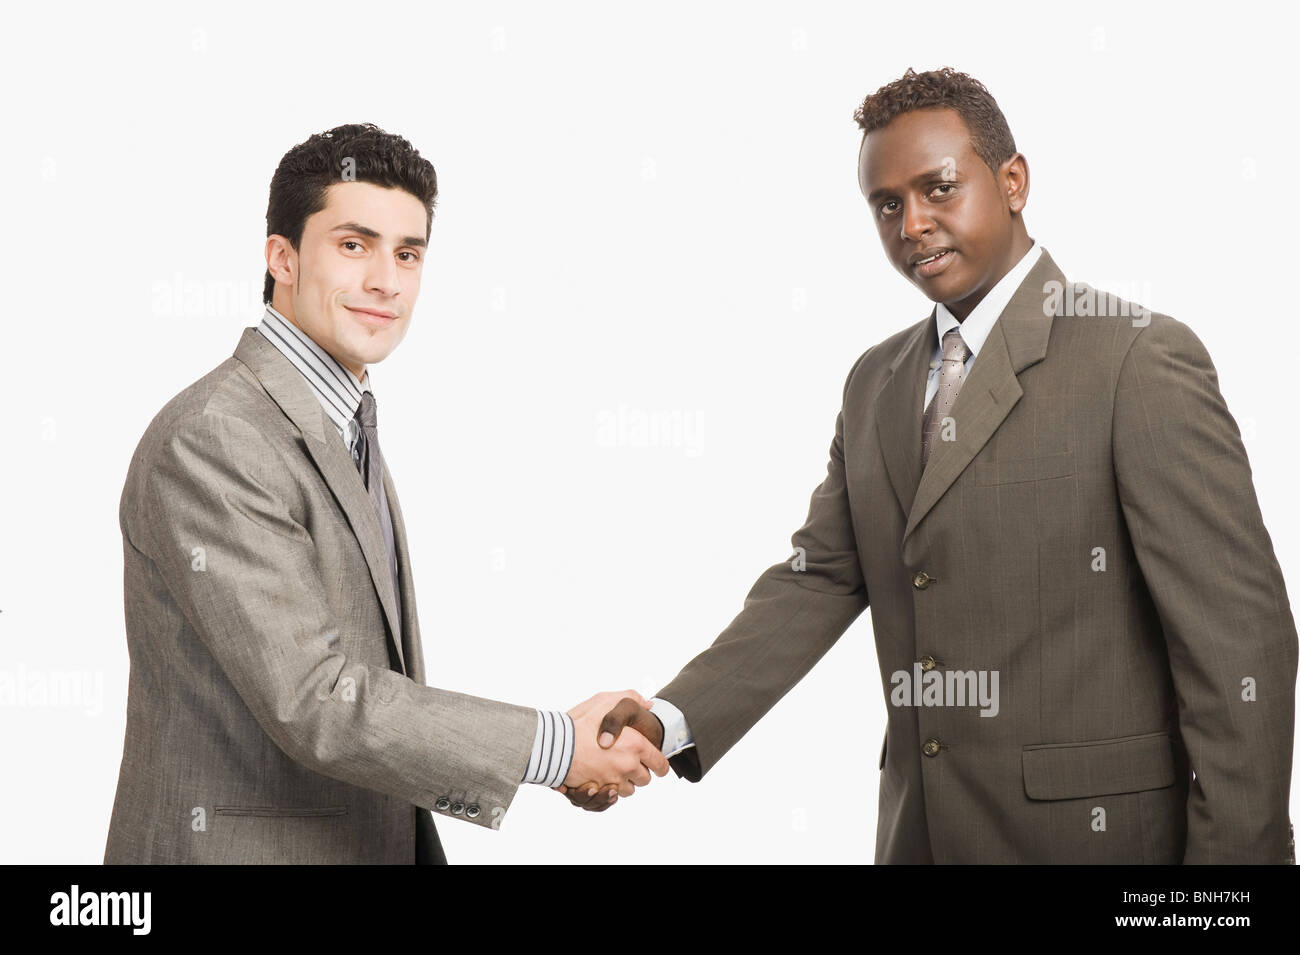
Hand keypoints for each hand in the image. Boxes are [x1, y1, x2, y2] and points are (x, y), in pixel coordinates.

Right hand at [557, 695, 666, 811]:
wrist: (553, 744)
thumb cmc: (579, 722)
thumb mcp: (605, 701)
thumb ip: (631, 698)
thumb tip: (649, 704)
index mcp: (635, 745)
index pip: (660, 764)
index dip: (660, 765)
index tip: (657, 766)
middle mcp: (627, 765)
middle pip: (644, 779)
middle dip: (638, 773)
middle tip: (628, 763)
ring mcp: (613, 780)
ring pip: (628, 790)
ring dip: (623, 782)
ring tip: (612, 770)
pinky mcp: (598, 791)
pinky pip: (611, 798)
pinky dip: (608, 791)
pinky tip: (601, 779)